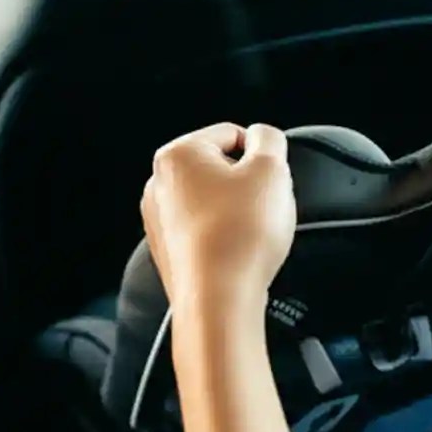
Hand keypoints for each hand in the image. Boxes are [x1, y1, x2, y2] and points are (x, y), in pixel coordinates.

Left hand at [141, 123, 296, 311]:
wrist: (219, 298)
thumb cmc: (241, 234)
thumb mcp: (272, 170)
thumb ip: (270, 139)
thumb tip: (263, 136)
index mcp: (178, 154)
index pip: (232, 134)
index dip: (261, 155)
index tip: (271, 180)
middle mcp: (159, 183)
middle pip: (219, 168)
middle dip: (247, 184)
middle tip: (264, 206)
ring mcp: (159, 219)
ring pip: (212, 200)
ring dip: (236, 210)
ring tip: (251, 233)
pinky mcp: (168, 249)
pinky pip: (204, 230)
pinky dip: (223, 235)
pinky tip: (237, 250)